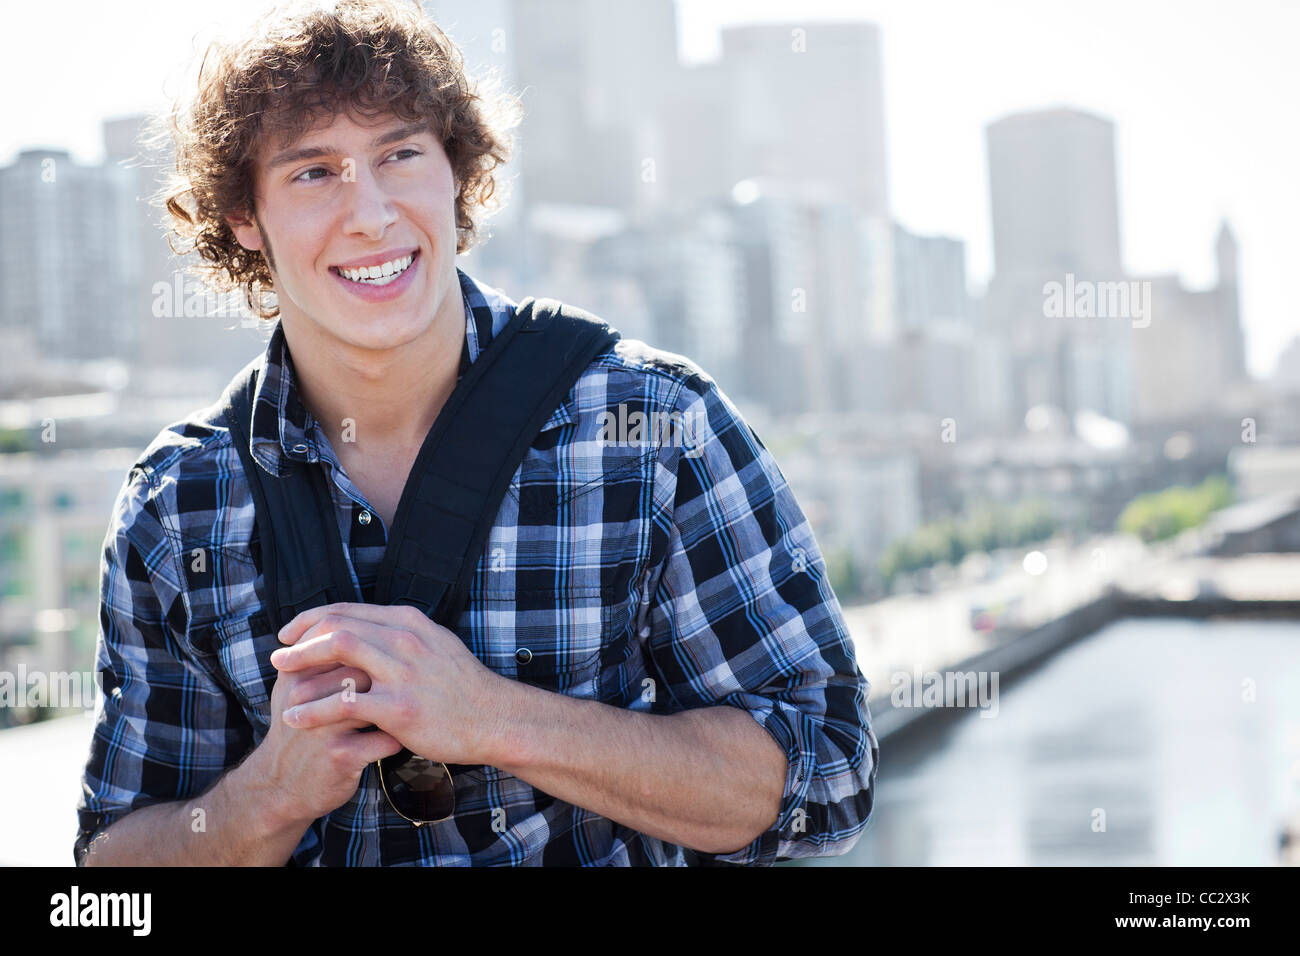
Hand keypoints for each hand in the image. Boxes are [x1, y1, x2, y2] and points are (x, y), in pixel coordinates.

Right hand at [251, 661, 402, 828]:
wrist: (278, 787)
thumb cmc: (299, 730)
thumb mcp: (297, 690)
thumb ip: (320, 658)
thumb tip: (358, 625)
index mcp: (299, 674)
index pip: (347, 646)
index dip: (377, 654)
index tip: (390, 666)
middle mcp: (308, 696)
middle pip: (365, 670)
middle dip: (390, 679)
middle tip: (405, 686)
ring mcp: (325, 727)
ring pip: (378, 702)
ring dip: (398, 706)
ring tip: (406, 708)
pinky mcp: (340, 756)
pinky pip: (386, 739)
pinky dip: (399, 738)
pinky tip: (400, 739)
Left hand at [270, 602, 511, 765]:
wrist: (494, 718)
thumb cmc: (462, 687)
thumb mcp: (435, 645)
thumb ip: (402, 635)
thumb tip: (370, 628)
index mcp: (409, 622)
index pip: (348, 610)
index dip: (312, 619)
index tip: (291, 633)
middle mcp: (404, 639)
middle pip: (337, 625)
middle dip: (300, 639)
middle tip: (278, 655)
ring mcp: (403, 672)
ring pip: (338, 652)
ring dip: (301, 664)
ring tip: (280, 679)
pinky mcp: (400, 707)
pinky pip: (344, 703)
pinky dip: (313, 709)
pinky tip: (295, 718)